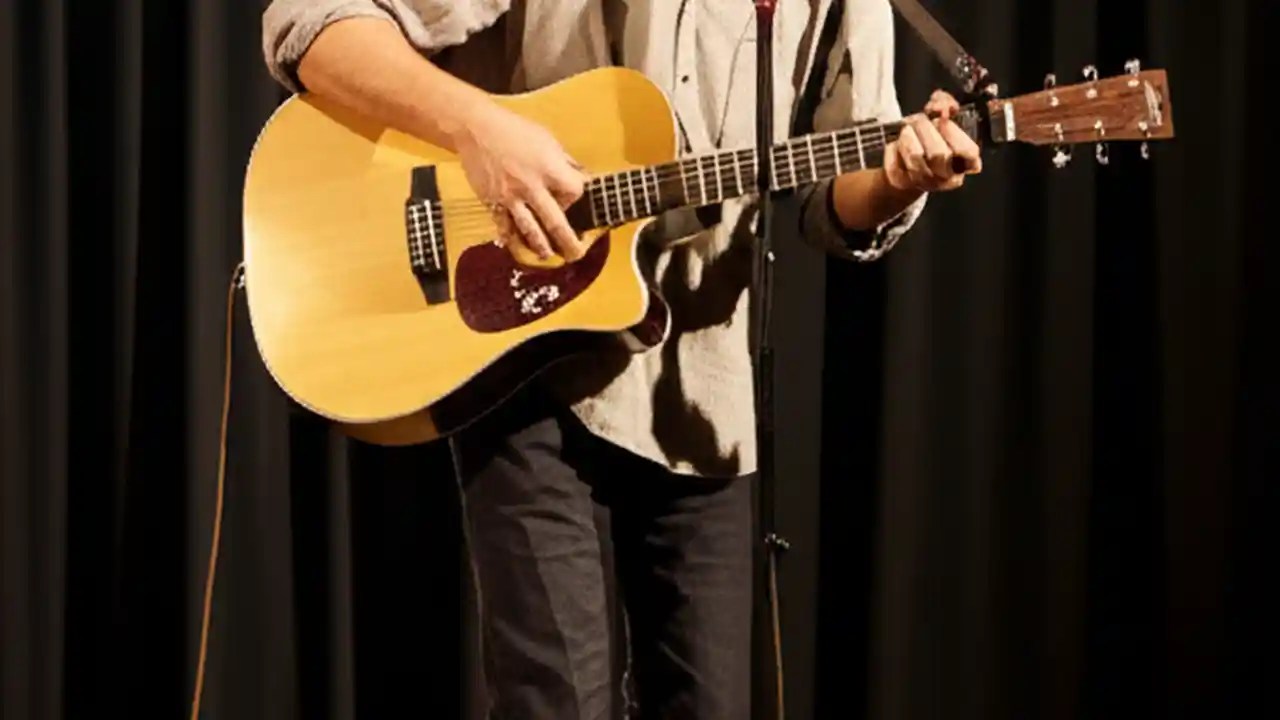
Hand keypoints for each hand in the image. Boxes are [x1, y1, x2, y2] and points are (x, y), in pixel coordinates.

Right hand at [451, 101, 589, 259]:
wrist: (476, 129)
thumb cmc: (514, 130)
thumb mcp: (547, 139)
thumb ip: (564, 162)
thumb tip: (582, 176)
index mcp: (549, 168)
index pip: (574, 192)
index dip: (577, 196)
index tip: (573, 197)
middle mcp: (532, 186)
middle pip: (556, 221)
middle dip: (568, 241)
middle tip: (575, 254)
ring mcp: (511, 197)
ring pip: (529, 229)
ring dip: (541, 246)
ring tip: (548, 256)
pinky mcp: (493, 201)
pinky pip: (503, 225)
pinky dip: (509, 237)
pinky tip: (514, 246)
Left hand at [884, 90, 982, 193]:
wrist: (906, 161)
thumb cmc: (930, 136)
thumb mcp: (941, 114)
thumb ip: (945, 103)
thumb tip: (940, 106)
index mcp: (964, 162)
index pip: (969, 152)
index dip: (954, 132)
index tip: (941, 119)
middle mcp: (946, 177)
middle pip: (939, 154)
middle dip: (926, 129)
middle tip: (918, 120)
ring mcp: (924, 182)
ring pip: (915, 157)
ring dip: (908, 136)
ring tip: (906, 129)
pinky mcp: (902, 182)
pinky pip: (895, 164)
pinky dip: (893, 149)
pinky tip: (896, 144)